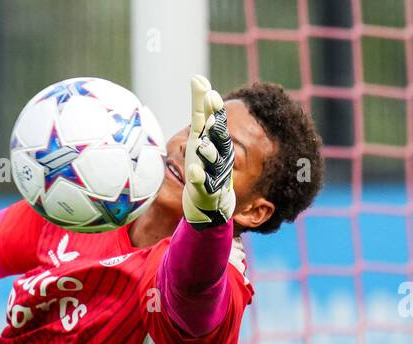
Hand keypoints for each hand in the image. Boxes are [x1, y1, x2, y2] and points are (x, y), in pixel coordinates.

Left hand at [181, 74, 235, 228]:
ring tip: (202, 144)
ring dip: (209, 153)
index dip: (215, 110)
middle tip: (212, 116)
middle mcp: (219, 156)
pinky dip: (199, 178)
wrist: (207, 198)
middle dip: (217, 128)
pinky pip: (203, 184)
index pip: (217, 122)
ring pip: (214, 163)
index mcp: (217, 141)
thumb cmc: (203, 160)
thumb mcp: (199, 132)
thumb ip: (200, 107)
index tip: (210, 95)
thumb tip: (197, 76)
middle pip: (220, 140)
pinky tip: (193, 171)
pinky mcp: (206, 191)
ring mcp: (214, 174)